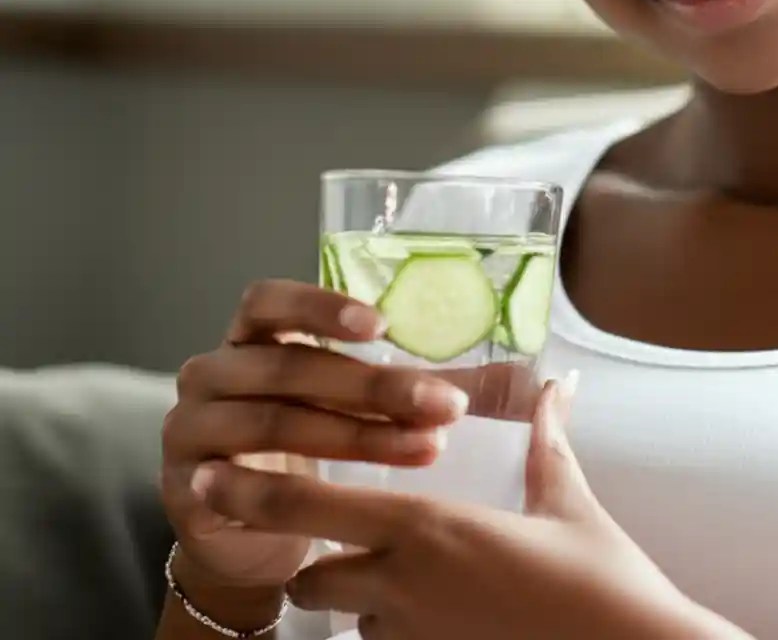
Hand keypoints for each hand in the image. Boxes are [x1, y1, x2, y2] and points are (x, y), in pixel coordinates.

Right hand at [161, 279, 468, 593]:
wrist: (250, 536)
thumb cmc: (313, 452)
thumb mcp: (370, 411)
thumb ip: (432, 387)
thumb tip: (529, 382)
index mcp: (251, 340)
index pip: (267, 302)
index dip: (318, 306)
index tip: (381, 323)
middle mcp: (213, 374)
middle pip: (287, 364)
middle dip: (373, 384)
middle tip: (442, 402)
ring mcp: (191, 428)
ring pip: (275, 420)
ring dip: (358, 435)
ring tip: (427, 447)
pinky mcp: (188, 486)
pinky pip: (243, 479)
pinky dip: (299, 486)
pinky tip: (347, 498)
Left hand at [192, 378, 750, 639]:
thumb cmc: (603, 583)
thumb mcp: (569, 504)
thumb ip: (548, 447)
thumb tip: (558, 393)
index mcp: (428, 528)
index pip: (312, 509)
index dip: (251, 495)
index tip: (211, 479)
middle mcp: (405, 586)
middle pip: (311, 579)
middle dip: (313, 564)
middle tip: (333, 547)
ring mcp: (415, 636)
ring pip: (351, 619)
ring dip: (361, 602)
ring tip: (407, 583)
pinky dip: (398, 631)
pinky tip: (440, 616)